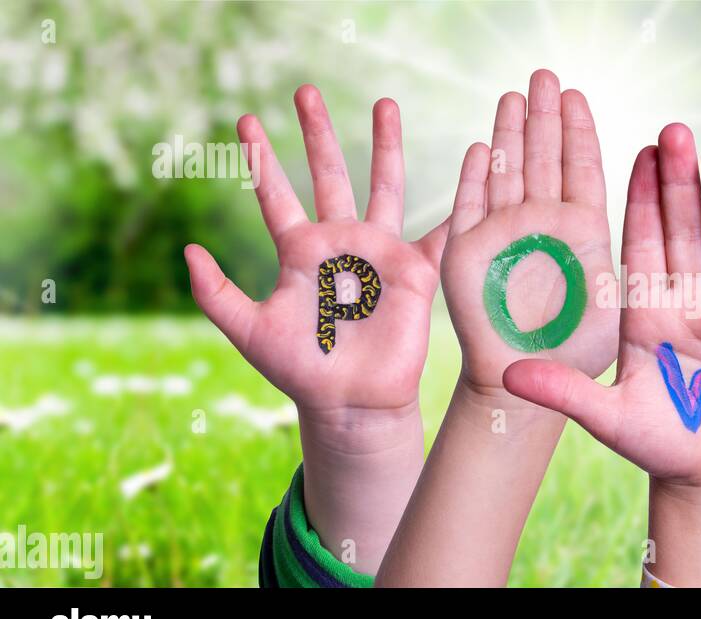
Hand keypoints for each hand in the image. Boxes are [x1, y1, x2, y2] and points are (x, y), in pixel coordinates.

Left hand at [185, 86, 448, 413]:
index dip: (261, 161)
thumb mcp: (249, 331)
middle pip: (330, 175)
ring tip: (384, 102)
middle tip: (304, 90)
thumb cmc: (301, 370)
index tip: (244, 122)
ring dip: (384, 145)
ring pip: (385, 186)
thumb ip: (216, 293)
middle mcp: (341, 243)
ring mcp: (380, 253)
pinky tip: (469, 166)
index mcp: (301, 252)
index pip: (277, 196)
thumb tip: (187, 249)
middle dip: (317, 134)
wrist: (353, 402)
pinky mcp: (415, 272)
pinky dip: (456, 200)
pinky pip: (439, 230)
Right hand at [437, 70, 617, 397]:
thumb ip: (624, 273)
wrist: (524, 380)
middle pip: (543, 158)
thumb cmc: (575, 351)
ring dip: (510, 134)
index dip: (578, 132)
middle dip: (544, 117)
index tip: (577, 95)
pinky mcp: (467, 253)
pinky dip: (473, 179)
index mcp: (581, 229)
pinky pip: (469, 208)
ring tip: (514, 95)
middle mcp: (542, 223)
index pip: (580, 168)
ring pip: (507, 172)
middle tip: (546, 74)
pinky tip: (481, 148)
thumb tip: (644, 237)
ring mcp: (503, 233)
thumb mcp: (612, 308)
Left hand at [503, 122, 700, 488]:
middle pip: (683, 229)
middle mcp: (686, 299)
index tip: (637, 151)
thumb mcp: (605, 416)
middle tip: (674, 131)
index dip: (642, 198)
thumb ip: (563, 392)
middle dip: (679, 182)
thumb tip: (507, 376)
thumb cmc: (655, 443)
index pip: (643, 241)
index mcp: (645, 308)